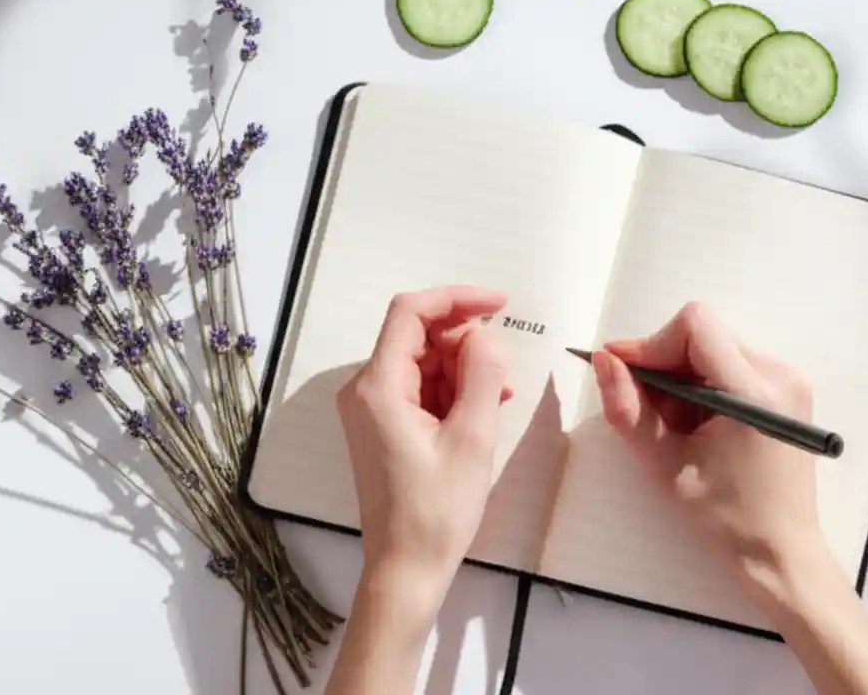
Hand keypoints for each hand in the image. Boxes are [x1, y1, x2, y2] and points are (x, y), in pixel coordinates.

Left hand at [337, 285, 512, 599]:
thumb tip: (485, 336)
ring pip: (424, 362)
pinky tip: (482, 411)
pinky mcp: (382, 426)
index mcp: (377, 387)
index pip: (411, 313)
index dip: (457, 299)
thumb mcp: (472, 438)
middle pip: (418, 336)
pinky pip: (421, 389)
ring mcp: (371, 409)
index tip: (500, 304)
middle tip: (502, 376)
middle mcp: (365, 390)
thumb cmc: (436, 511)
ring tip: (497, 400)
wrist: (406, 568)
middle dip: (465, 344)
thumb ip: (482, 375)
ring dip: (464, 370)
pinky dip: (453, 391)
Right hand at [592, 303, 833, 619]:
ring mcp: (789, 380)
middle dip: (665, 365)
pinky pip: (732, 365)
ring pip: (715, 348)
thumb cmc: (725, 518)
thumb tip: (604, 361)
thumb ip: (629, 410)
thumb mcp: (666, 466)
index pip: (695, 325)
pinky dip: (704, 386)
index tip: (622, 373)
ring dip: (683, 378)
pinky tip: (699, 426)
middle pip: (704, 334)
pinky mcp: (787, 391)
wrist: (781, 552)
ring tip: (676, 427)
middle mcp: (780, 374)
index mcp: (755, 391)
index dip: (651, 343)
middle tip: (647, 410)